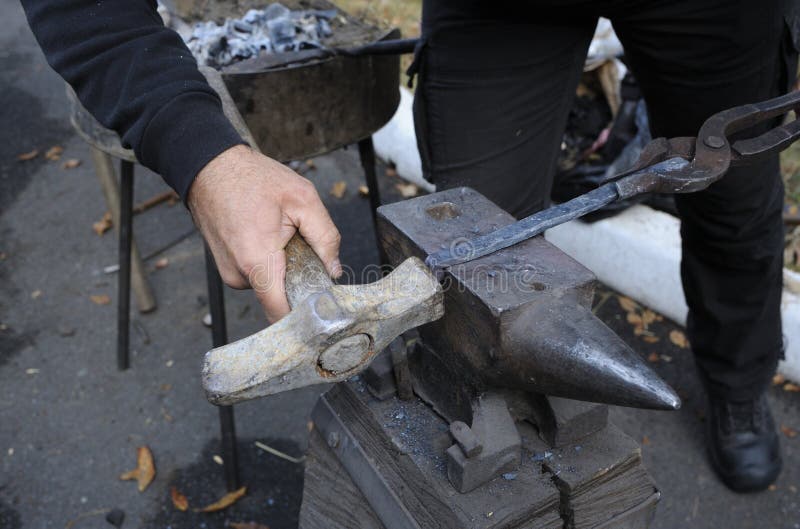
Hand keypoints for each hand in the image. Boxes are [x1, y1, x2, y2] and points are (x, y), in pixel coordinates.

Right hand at [188, 145, 341, 321]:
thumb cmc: (253, 178)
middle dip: (296, 279)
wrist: (209, 166)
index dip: (304, 314)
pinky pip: (255, 274)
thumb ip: (326, 237)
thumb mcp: (303, 199)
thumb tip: (334, 270)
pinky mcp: (226, 267)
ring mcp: (229, 272)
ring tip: (278, 233)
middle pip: (279, 297)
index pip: (281, 313)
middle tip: (300, 247)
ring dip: (281, 267)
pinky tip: (264, 234)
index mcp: (258, 262)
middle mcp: (239, 275)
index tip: (321, 308)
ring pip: (268, 285)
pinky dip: (267, 261)